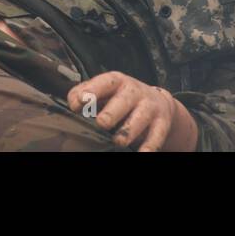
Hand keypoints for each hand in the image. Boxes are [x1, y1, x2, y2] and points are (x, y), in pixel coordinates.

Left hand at [67, 71, 197, 151]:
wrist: (158, 102)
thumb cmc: (121, 97)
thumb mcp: (105, 90)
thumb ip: (85, 92)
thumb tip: (72, 102)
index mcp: (117, 81)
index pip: (104, 82)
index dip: (92, 90)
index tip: (81, 101)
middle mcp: (134, 92)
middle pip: (124, 100)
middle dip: (112, 111)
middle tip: (102, 122)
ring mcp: (149, 107)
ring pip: (140, 117)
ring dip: (129, 130)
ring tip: (118, 140)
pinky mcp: (161, 123)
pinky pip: (156, 135)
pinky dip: (150, 145)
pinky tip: (142, 153)